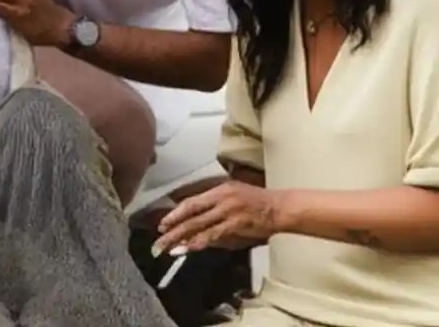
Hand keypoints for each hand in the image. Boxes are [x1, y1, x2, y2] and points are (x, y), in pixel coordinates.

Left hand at [154, 180, 279, 255]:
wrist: (280, 208)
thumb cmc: (258, 205)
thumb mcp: (234, 201)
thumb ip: (216, 215)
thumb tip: (196, 231)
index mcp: (219, 190)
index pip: (191, 202)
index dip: (176, 213)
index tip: (163, 224)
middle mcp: (221, 197)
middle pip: (190, 212)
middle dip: (172, 227)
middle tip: (158, 238)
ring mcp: (228, 210)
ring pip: (198, 224)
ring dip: (181, 236)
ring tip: (167, 247)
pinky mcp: (236, 223)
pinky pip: (214, 233)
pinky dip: (200, 241)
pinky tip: (190, 247)